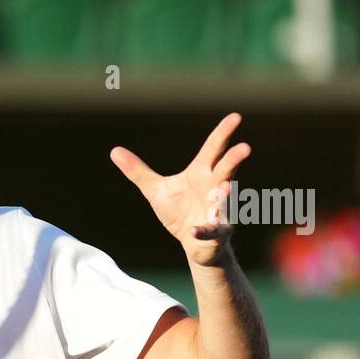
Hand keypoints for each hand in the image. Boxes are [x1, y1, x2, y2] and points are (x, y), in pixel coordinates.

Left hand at [110, 113, 251, 267]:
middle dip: (234, 159)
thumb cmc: (179, 211)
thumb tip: (114, 151)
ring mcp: (219, 210)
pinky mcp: (217, 232)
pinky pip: (212, 231)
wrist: (190, 241)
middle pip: (226, 170)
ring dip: (225, 195)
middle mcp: (215, 188)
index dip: (223, 133)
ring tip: (224, 187)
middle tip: (245, 147)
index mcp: (202, 173)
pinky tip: (194, 231)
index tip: (236, 116)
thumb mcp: (155, 189)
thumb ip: (137, 171)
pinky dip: (204, 231)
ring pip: (225, 200)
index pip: (213, 149)